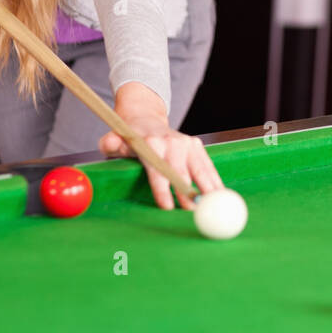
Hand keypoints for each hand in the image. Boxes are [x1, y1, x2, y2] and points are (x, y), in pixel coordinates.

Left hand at [100, 83, 222, 209]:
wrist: (146, 119)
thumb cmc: (129, 138)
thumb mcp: (114, 139)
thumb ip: (110, 143)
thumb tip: (110, 144)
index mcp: (150, 143)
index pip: (157, 170)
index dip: (163, 190)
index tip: (167, 207)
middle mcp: (171, 142)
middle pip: (182, 173)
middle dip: (188, 195)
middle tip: (194, 213)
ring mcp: (187, 142)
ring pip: (200, 170)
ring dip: (209, 189)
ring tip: (216, 207)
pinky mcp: (197, 145)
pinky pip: (208, 166)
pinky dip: (215, 181)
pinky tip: (221, 195)